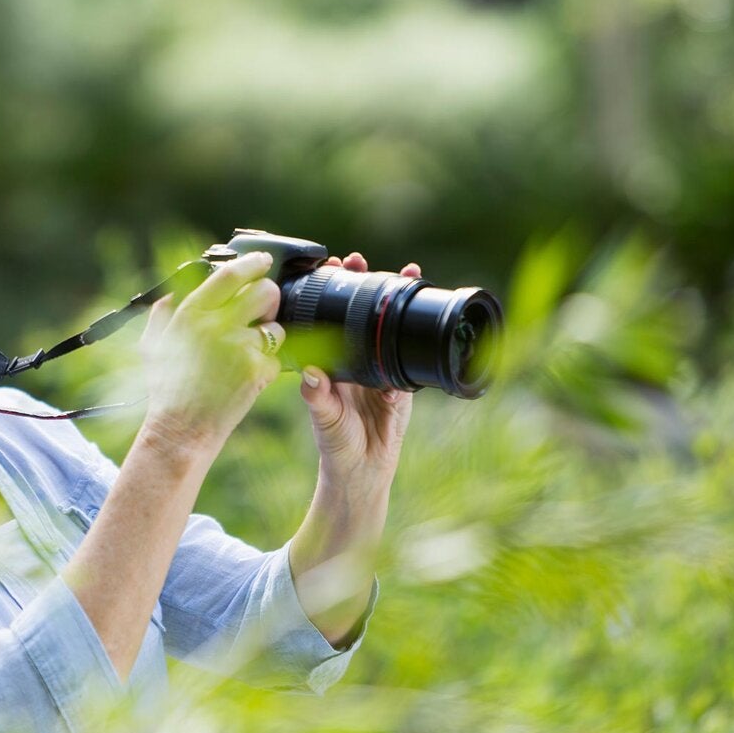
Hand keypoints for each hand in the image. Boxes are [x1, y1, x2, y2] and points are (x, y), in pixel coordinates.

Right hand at [139, 251, 284, 446]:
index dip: (252, 263)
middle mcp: (217, 326)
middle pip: (265, 292)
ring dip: (269, 336)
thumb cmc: (166, 390)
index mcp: (191, 314)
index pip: (230, 274)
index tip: (262, 260)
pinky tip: (248, 376)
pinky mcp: (258, 371)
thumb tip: (173, 293)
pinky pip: (276, 358)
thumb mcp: (153, 346)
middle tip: (264, 306)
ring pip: (275, 326)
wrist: (181, 430)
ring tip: (249, 351)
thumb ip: (162, 314)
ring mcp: (240, 349)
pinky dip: (267, 367)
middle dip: (269, 296)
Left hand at [298, 252, 419, 543]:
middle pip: (358, 313)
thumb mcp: (325, 421)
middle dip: (363, 284)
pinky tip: (421, 314)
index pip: (327, 318)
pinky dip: (417, 333)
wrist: (364, 473)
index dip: (328, 291)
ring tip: (407, 271)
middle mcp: (353, 361)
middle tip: (362, 259)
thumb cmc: (336, 446)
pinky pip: (411, 352)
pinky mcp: (404, 382)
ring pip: (387, 327)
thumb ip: (319, 399)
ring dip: (395, 299)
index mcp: (330, 363)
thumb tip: (312, 375)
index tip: (330, 266)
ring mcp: (379, 369)